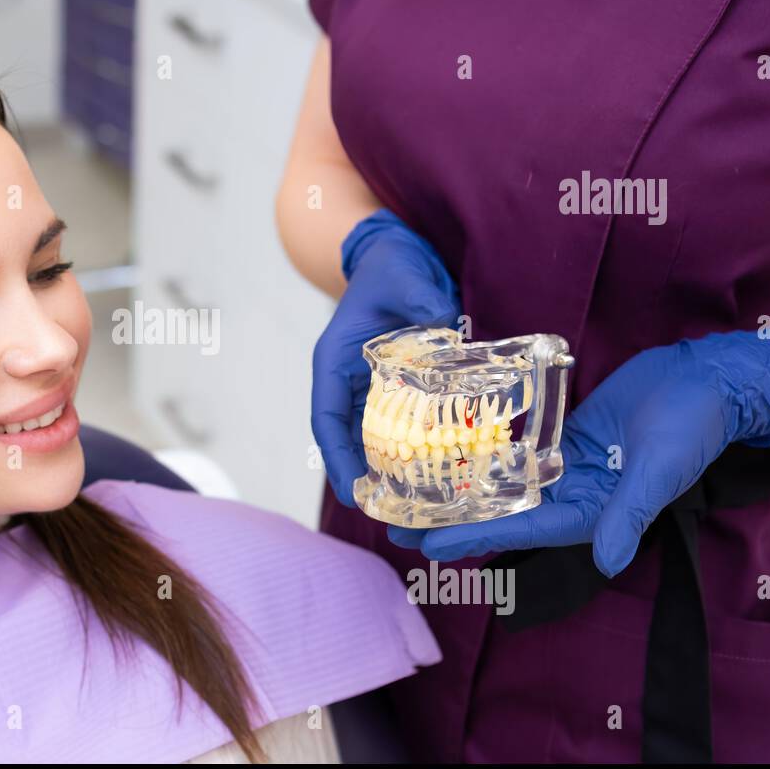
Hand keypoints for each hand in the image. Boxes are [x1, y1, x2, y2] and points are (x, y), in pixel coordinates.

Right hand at [312, 209, 460, 506]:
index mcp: (335, 360)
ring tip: (407, 504)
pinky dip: (410, 448)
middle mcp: (348, 379)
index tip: (353, 490)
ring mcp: (371, 385)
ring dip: (384, 469)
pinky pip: (399, 424)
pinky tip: (432, 470)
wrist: (399, 256)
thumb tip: (444, 321)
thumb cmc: (391, 265)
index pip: (326, 418)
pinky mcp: (397, 385)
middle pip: (346, 439)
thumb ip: (421, 299)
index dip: (336, 457)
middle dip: (361, 476)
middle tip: (384, 512)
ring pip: (370, 437)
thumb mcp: (403, 276)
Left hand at [388, 329, 769, 575]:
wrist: (707, 381)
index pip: (519, 531)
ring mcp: (566, 466)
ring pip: (502, 483)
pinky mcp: (564, 437)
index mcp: (591, 513)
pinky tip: (448, 451)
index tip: (427, 546)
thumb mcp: (659, 473)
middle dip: (449, 521)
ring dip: (459, 488)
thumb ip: (630, 516)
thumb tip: (608, 561)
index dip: (472, 539)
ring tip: (409, 492)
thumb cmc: (689, 429)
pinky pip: (517, 450)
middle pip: (499, 513)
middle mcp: (571, 496)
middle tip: (394, 525)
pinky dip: (485, 454)